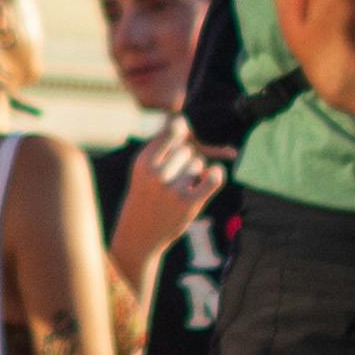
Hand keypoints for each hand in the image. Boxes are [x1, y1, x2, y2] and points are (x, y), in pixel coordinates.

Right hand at [111, 113, 223, 285]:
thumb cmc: (145, 195)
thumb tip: (182, 120)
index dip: (179, 134)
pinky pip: (213, 178)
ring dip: (195, 172)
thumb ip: (161, 145)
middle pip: (187, 149)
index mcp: (143, 162)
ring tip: (180, 187)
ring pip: (198, 164)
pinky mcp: (188, 204)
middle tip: (175, 174)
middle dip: (186, 158)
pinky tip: (210, 178)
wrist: (139, 234)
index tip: (180, 138)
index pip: (171, 132)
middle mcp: (156, 174)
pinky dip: (216, 175)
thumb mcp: (144, 170)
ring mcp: (172, 190)